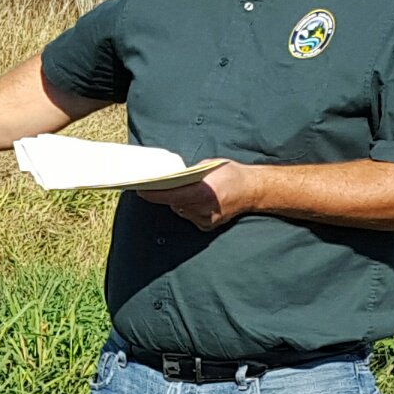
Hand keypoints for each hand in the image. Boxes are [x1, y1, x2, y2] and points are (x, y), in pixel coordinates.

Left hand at [134, 161, 254, 232]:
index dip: (153, 193)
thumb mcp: (208, 166)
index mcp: (203, 192)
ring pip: (180, 210)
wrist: (252, 190)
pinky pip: (189, 216)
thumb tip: (172, 177)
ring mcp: (204, 220)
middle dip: (165, 194)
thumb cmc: (230, 174)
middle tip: (155, 185)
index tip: (140, 190)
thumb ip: (189, 174)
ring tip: (185, 190)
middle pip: (173, 203)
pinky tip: (195, 201)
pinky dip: (188, 208)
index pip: (170, 195)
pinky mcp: (206, 227)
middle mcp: (202, 209)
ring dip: (178, 201)